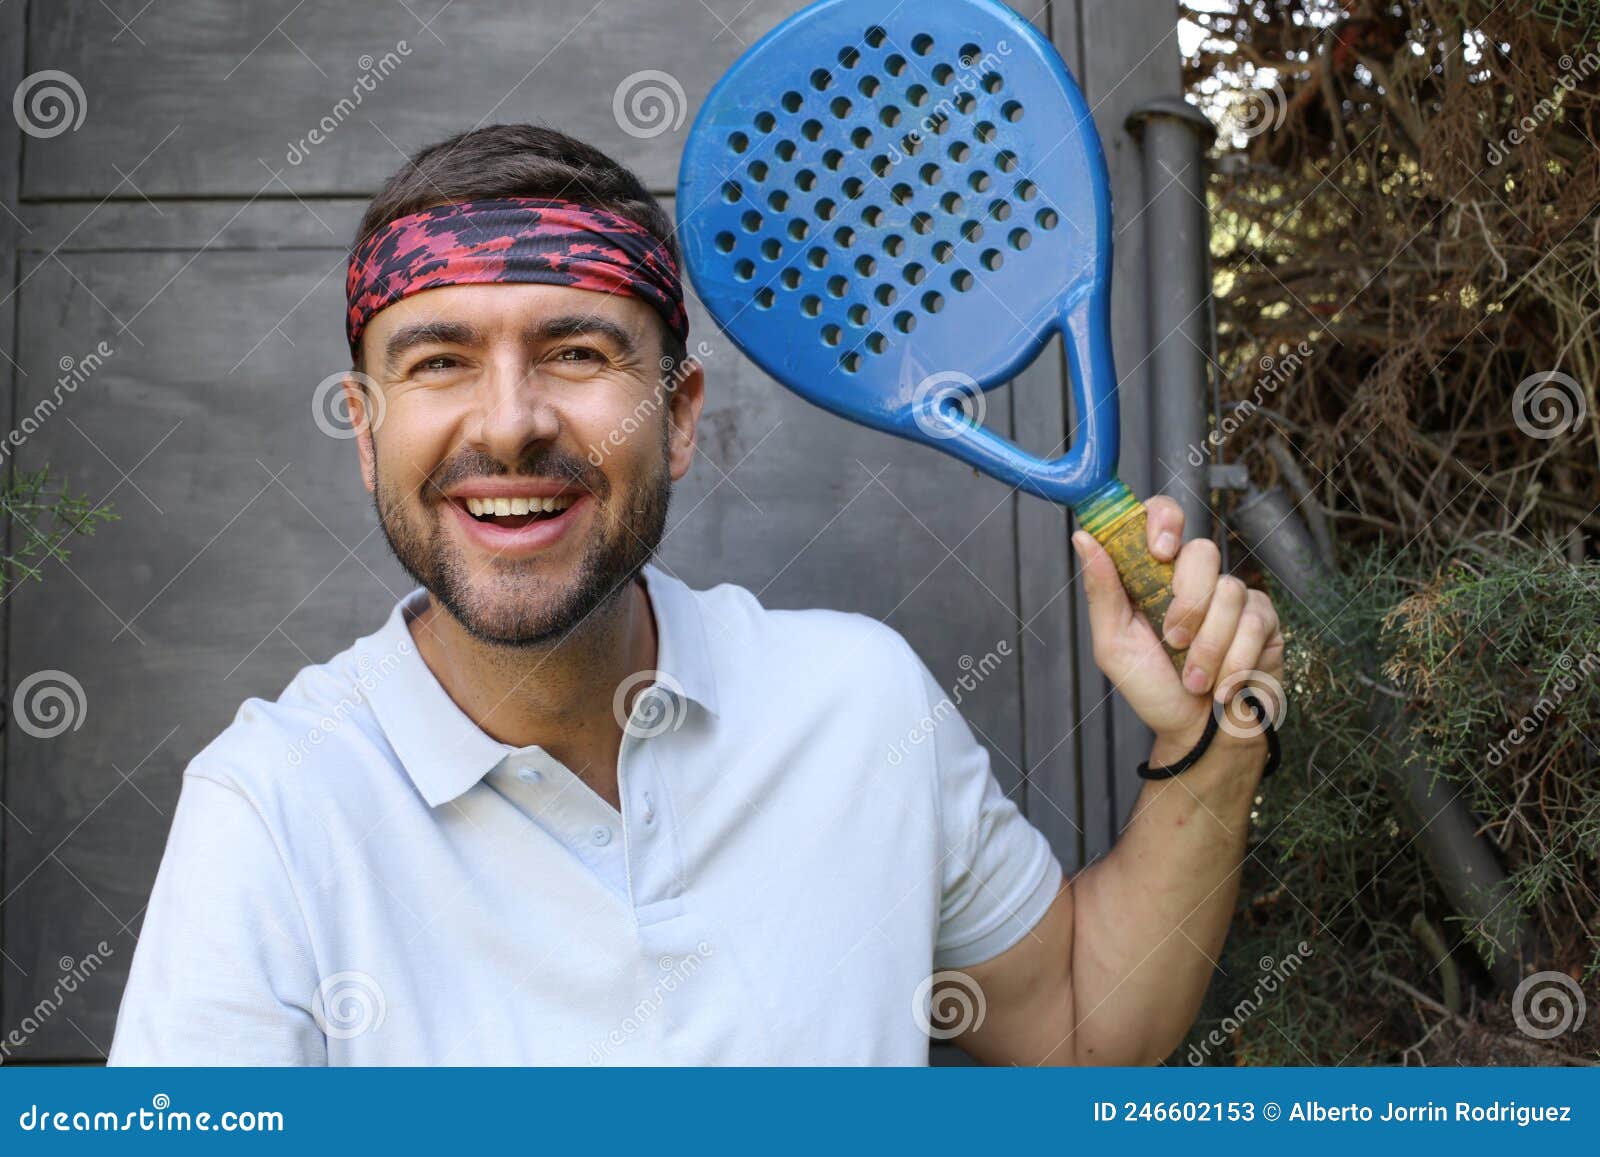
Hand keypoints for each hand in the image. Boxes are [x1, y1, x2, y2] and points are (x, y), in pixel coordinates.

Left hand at [1071, 496, 1285, 761]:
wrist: (1198, 735)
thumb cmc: (1153, 690)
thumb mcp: (1114, 645)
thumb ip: (1103, 591)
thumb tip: (1083, 537)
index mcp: (1155, 575)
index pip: (1163, 516)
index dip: (1165, 520)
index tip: (1160, 550)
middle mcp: (1196, 579)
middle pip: (1202, 551)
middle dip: (1188, 603)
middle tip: (1173, 641)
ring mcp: (1233, 596)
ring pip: (1229, 592)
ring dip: (1207, 647)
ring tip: (1195, 680)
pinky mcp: (1264, 620)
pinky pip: (1254, 622)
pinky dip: (1235, 661)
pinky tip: (1224, 686)